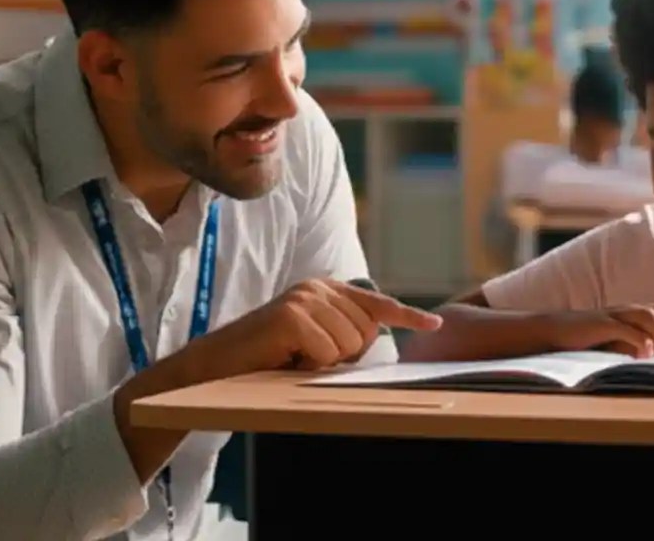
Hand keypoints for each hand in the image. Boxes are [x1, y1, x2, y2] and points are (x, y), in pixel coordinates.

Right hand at [233, 279, 443, 370]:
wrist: (219, 364)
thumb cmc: (268, 358)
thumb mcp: (314, 343)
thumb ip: (344, 335)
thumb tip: (379, 338)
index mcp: (326, 291)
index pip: (376, 304)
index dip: (407, 316)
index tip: (435, 325)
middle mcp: (318, 288)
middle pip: (368, 333)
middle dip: (344, 356)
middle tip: (307, 357)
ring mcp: (305, 298)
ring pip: (350, 344)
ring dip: (324, 362)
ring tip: (295, 357)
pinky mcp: (292, 314)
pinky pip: (327, 351)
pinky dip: (309, 364)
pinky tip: (286, 358)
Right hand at [551, 303, 653, 357]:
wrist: (550, 333)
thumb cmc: (582, 342)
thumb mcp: (613, 344)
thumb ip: (633, 347)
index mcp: (631, 315)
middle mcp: (625, 312)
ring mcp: (612, 316)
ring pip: (647, 315)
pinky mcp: (599, 324)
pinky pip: (624, 327)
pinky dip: (639, 339)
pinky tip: (645, 354)